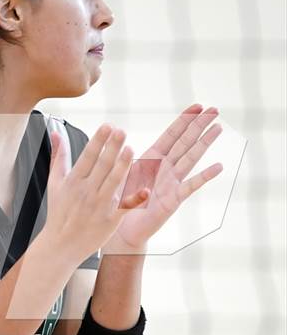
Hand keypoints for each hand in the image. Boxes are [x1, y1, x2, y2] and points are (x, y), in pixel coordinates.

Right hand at [45, 123, 148, 265]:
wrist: (61, 245)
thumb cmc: (59, 212)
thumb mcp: (54, 183)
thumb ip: (58, 156)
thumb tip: (56, 132)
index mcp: (74, 181)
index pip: (88, 156)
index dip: (98, 141)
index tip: (107, 126)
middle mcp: (86, 192)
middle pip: (102, 166)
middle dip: (112, 148)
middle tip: (122, 131)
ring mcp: (99, 206)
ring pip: (114, 182)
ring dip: (123, 166)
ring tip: (131, 150)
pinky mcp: (110, 219)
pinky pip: (125, 206)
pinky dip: (135, 198)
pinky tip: (145, 188)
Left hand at [103, 104, 223, 253]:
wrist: (123, 229)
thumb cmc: (122, 201)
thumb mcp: (121, 174)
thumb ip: (123, 156)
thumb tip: (115, 131)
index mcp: (152, 159)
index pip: (171, 135)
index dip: (184, 120)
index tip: (198, 106)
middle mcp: (165, 168)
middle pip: (185, 142)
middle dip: (199, 125)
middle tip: (215, 109)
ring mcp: (172, 183)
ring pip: (190, 158)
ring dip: (204, 143)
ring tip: (218, 128)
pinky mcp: (174, 199)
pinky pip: (190, 186)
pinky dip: (204, 176)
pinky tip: (218, 167)